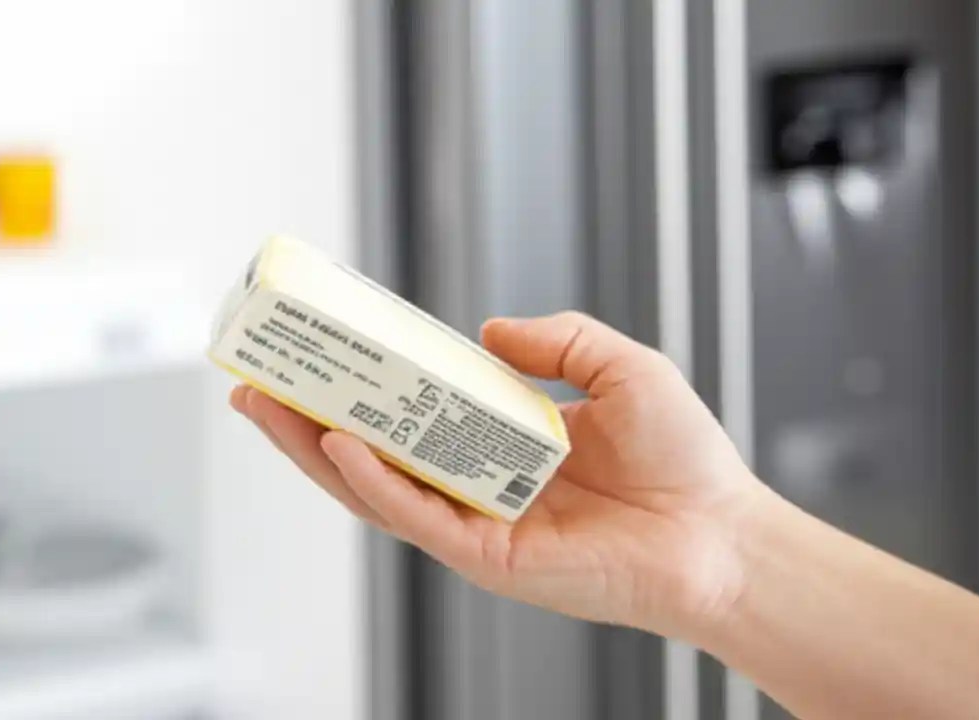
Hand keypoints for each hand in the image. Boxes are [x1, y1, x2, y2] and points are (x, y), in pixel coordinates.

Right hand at [230, 312, 767, 639]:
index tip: (320, 351)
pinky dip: (375, 482)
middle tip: (255, 381)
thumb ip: (559, 339)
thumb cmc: (685, 460)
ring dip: (315, 450)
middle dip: (306, 421)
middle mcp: (479, 488)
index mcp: (502, 447)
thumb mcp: (622, 367)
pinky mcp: (490, 557)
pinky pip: (418, 518)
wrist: (724, 534)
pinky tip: (339, 446)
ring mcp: (478, 525)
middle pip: (372, 456)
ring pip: (376, 491)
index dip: (362, 387)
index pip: (413, 417)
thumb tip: (487, 330)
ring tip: (267, 406)